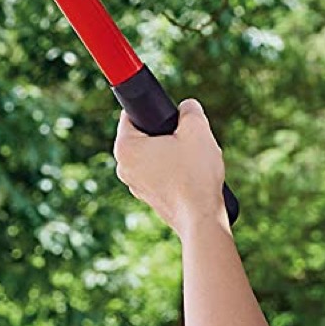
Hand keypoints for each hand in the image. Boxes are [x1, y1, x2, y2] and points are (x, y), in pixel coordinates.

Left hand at [113, 97, 227, 239]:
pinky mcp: (148, 198)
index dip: (153, 110)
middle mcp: (123, 167)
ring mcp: (134, 185)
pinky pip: (158, 174)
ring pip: (152, 156)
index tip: (170, 115)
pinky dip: (172, 171)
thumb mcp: (197, 130)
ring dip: (170, 152)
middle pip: (143, 136)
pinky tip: (190, 175)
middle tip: (185, 137)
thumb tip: (187, 107)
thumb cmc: (195, 174)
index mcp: (125, 147)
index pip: (131, 115)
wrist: (201, 218)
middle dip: (164, 133)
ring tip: (191, 159)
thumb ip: (190, 109)